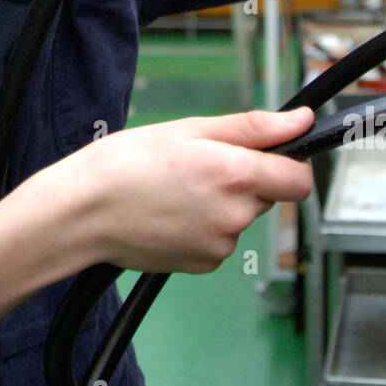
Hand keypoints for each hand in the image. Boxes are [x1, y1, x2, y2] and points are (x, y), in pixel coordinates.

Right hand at [64, 107, 313, 274]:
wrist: (84, 212)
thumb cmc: (128, 163)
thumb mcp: (191, 129)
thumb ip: (255, 127)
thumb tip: (301, 121)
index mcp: (237, 175)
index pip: (299, 181)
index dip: (290, 164)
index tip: (270, 156)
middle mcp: (235, 216)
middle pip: (266, 196)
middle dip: (245, 179)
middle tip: (200, 165)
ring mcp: (219, 245)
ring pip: (239, 218)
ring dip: (222, 204)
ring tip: (177, 189)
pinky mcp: (203, 264)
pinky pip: (218, 240)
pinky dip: (203, 227)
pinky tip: (171, 213)